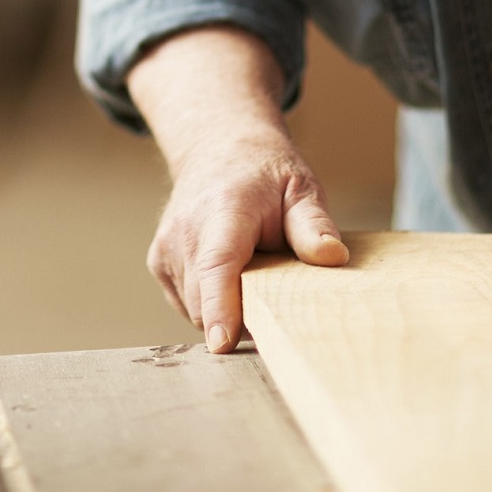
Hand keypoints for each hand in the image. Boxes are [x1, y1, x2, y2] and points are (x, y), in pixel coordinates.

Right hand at [147, 128, 347, 353]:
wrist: (218, 149)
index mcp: (224, 211)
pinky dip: (211, 301)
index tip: (223, 342)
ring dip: (226, 308)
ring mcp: (166, 247)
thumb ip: (314, 224)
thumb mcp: (301, 189)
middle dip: (240, 317)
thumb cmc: (263, 175)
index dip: (219, 306)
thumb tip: (333, 256)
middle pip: (206, 300)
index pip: (216, 264)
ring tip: (251, 272)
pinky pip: (187, 304)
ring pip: (196, 308)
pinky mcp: (159, 262)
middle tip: (276, 297)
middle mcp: (185, 230)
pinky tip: (230, 273)